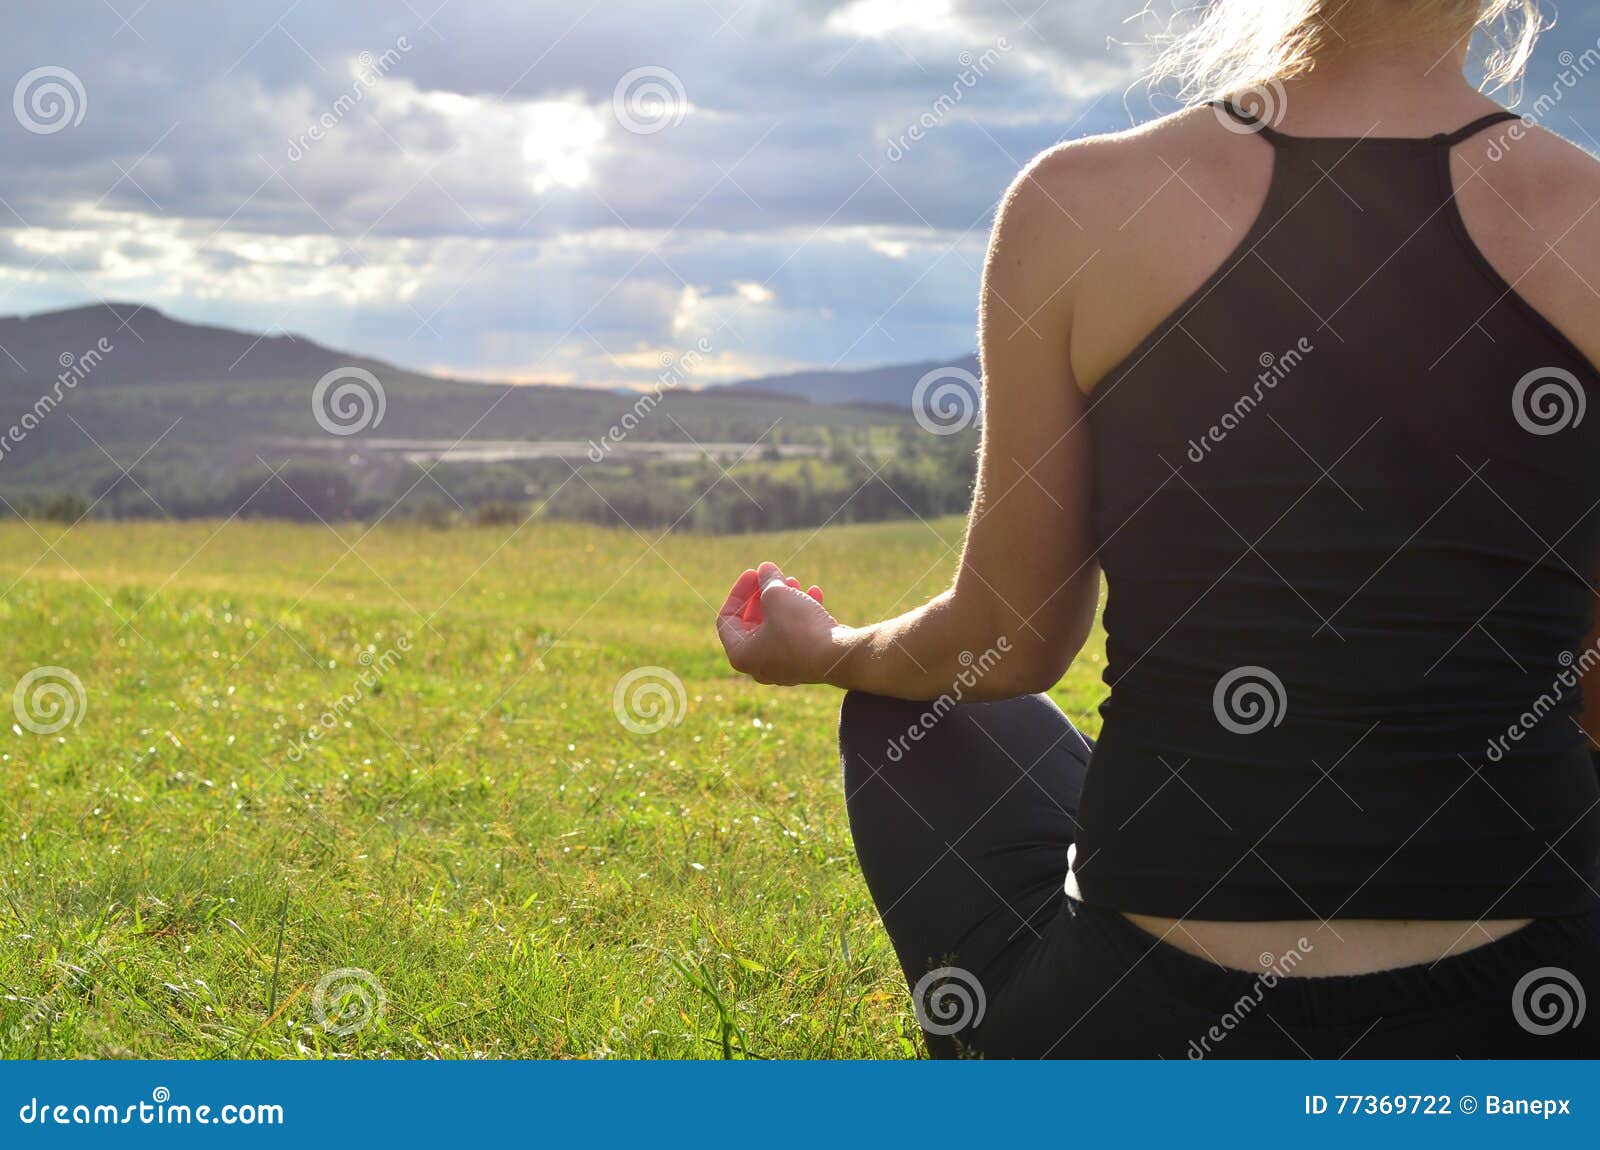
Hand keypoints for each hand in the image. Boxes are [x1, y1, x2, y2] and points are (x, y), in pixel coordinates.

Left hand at [715, 561, 844, 685]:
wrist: (838, 656)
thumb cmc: (799, 629)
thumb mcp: (777, 595)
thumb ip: (767, 579)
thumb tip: (766, 569)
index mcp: (742, 654)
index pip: (728, 619)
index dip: (739, 592)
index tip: (753, 573)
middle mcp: (760, 665)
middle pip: (754, 622)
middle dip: (765, 594)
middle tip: (775, 576)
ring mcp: (785, 667)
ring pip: (778, 626)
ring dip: (785, 601)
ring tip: (795, 582)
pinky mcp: (807, 663)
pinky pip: (798, 635)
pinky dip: (803, 614)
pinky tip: (815, 593)